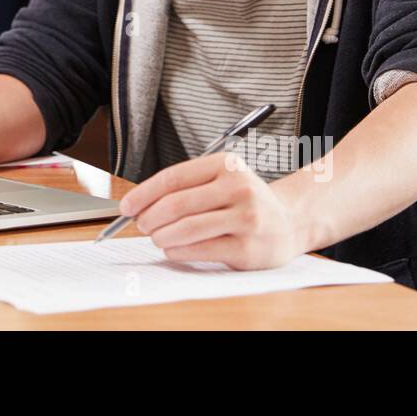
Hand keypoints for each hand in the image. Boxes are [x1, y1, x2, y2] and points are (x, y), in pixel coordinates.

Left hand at [118, 152, 304, 268]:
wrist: (290, 221)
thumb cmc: (244, 201)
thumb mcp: (221, 180)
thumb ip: (186, 187)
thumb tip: (139, 204)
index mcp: (226, 164)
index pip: (173, 177)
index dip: (143, 193)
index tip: (126, 206)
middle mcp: (239, 188)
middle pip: (177, 203)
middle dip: (150, 217)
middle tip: (140, 225)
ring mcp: (246, 218)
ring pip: (187, 228)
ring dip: (161, 236)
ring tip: (155, 238)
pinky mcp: (248, 248)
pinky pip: (201, 249)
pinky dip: (177, 251)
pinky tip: (171, 249)